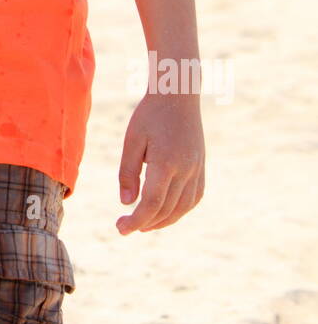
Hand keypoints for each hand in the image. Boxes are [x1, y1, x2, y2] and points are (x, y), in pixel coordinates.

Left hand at [117, 90, 204, 233]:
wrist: (178, 95)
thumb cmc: (150, 114)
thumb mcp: (132, 140)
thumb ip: (128, 173)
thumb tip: (127, 203)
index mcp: (166, 163)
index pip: (151, 203)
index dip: (136, 220)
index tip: (120, 228)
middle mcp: (186, 170)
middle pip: (166, 209)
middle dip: (145, 223)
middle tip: (124, 227)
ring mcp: (197, 169)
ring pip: (182, 207)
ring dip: (163, 221)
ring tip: (144, 224)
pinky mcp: (201, 167)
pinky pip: (194, 198)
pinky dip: (180, 210)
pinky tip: (166, 212)